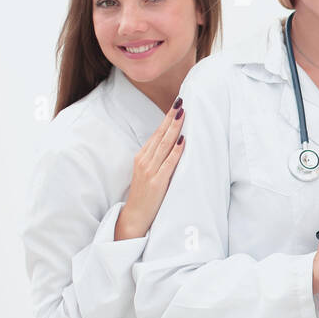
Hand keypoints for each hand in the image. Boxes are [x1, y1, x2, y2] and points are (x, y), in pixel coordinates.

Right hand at [115, 98, 186, 240]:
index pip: (157, 133)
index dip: (167, 118)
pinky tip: (183, 140)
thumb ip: (158, 158)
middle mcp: (144, 160)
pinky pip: (168, 163)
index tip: (177, 104)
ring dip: (174, 128)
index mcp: (142, 156)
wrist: (135, 216)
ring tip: (183, 113)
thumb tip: (174, 143)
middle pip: (160, 135)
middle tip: (181, 101)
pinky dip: (176, 151)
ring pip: (164, 145)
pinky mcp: (156, 182)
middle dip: (171, 118)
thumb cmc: (146, 193)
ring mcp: (149, 171)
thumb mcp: (150, 172)